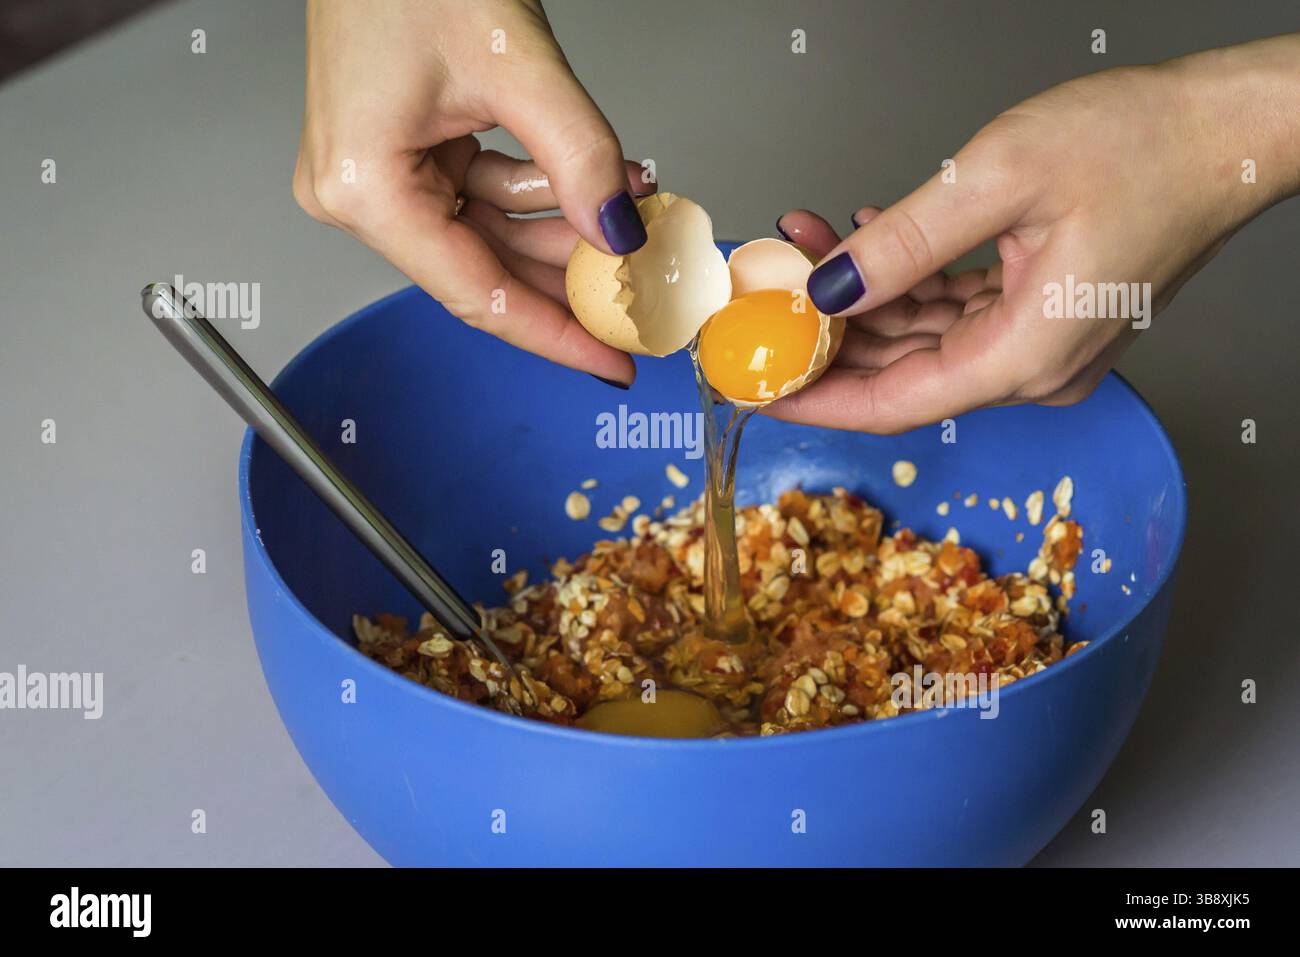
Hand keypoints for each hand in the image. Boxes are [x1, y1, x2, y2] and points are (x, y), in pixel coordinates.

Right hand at [293, 0, 650, 385]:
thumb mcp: (515, 65)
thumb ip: (578, 158)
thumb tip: (618, 234)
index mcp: (363, 187)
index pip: (477, 293)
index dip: (555, 334)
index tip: (612, 362)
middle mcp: (358, 191)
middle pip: (486, 269)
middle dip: (572, 277)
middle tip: (641, 301)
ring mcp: (378, 172)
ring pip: (491, 231)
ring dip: (566, 226)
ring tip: (634, 211)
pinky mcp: (401, 150)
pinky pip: (483, 192)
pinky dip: (542, 188)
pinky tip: (599, 181)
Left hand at [770, 34, 1299, 432]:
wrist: (1231, 130)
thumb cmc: (1146, 146)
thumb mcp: (1001, 179)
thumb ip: (905, 243)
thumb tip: (831, 289)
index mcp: (1027, 353)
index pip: (896, 402)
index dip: (820, 399)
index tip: (760, 389)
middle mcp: (1034, 365)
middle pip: (903, 372)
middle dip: (830, 331)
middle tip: (769, 293)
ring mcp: (1041, 342)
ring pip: (924, 338)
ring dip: (864, 295)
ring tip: (807, 244)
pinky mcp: (1045, 314)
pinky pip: (956, 312)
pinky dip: (908, 282)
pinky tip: (868, 241)